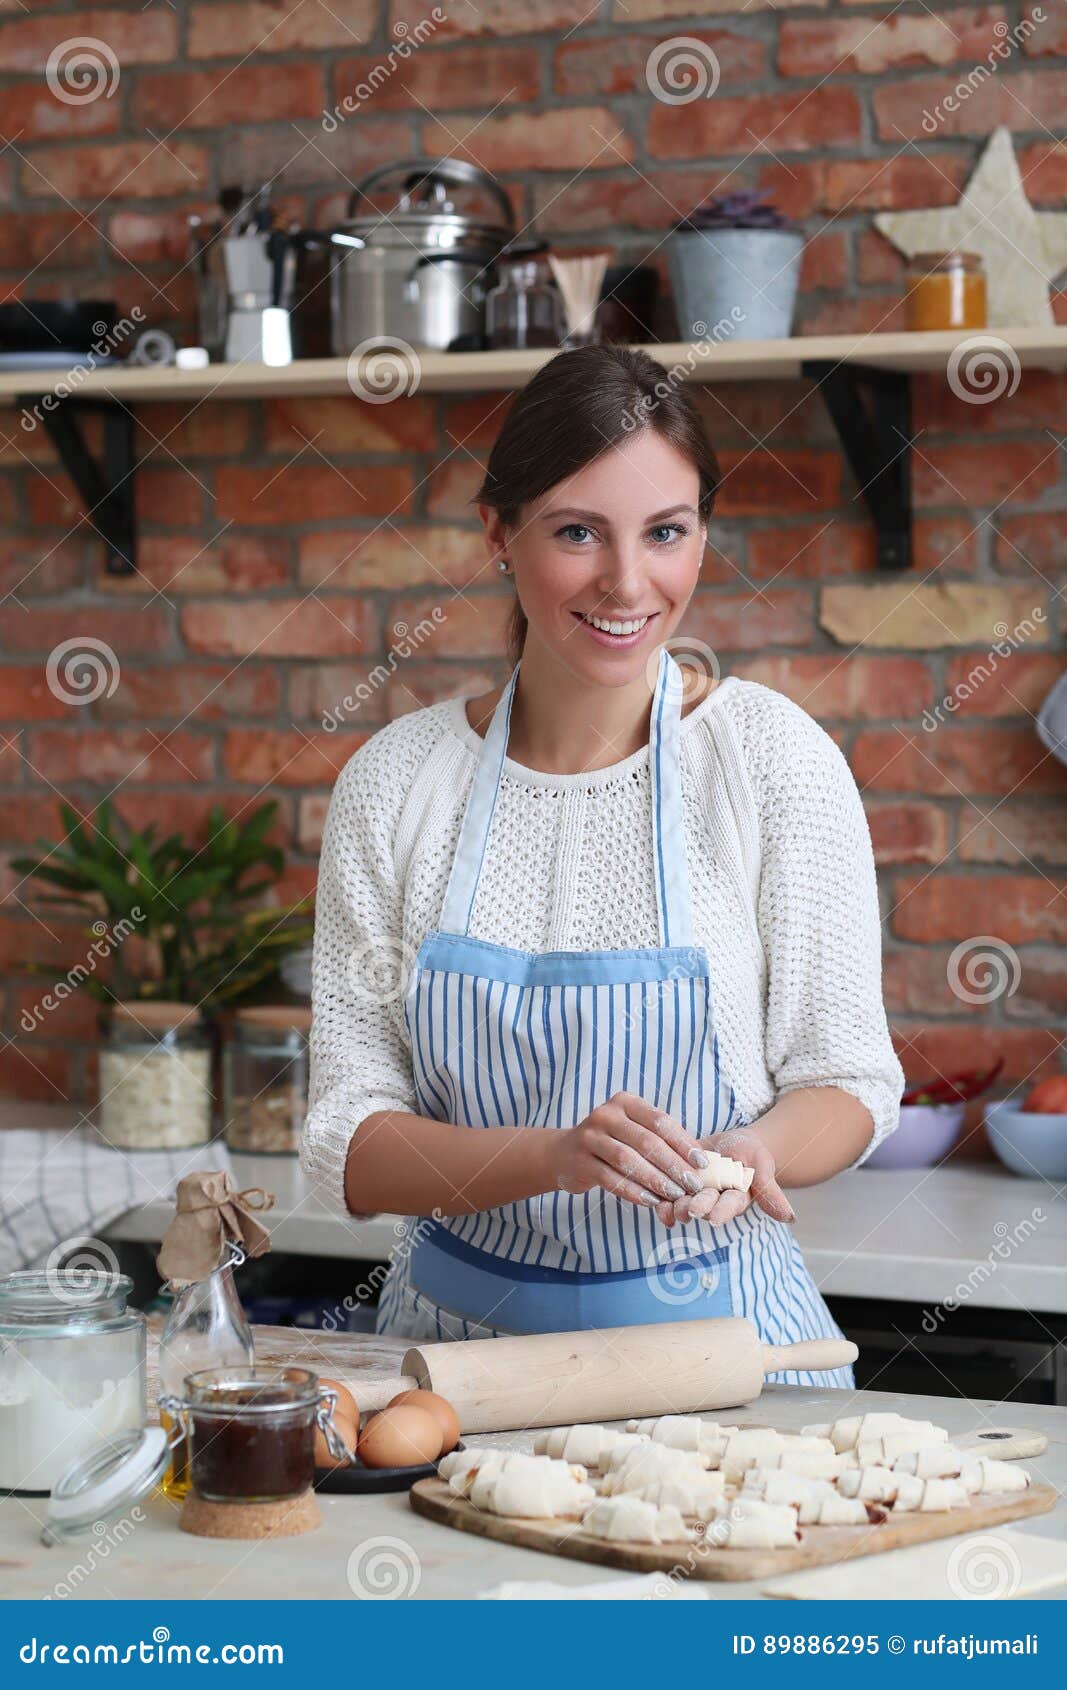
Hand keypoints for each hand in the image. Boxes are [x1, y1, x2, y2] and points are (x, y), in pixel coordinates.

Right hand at [549, 1092, 706, 1221]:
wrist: (563, 1153)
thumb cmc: (611, 1141)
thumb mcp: (632, 1129)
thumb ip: (659, 1139)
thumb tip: (699, 1160)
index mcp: (625, 1102)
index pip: (660, 1121)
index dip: (683, 1143)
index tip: (702, 1163)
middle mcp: (606, 1114)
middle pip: (647, 1141)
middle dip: (673, 1165)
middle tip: (692, 1185)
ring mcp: (590, 1137)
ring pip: (629, 1161)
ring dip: (656, 1180)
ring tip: (675, 1195)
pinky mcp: (580, 1161)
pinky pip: (611, 1179)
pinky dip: (634, 1191)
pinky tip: (651, 1202)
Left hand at [669, 1127, 795, 1226]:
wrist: (733, 1144)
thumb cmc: (752, 1154)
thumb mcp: (763, 1166)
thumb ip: (771, 1192)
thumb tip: (791, 1218)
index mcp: (735, 1199)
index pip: (730, 1206)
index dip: (721, 1211)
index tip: (714, 1218)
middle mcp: (714, 1201)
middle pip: (704, 1206)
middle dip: (696, 1207)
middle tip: (689, 1209)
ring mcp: (695, 1193)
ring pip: (684, 1203)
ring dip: (676, 1207)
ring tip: (669, 1207)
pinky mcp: (679, 1181)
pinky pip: (668, 1192)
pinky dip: (661, 1199)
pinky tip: (655, 1201)